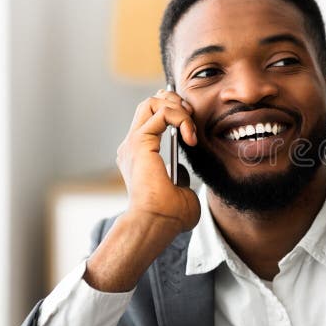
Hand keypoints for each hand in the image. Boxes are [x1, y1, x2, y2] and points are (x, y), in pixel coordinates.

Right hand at [85, 90, 200, 291]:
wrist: (156, 223)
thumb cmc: (168, 216)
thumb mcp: (181, 193)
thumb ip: (181, 179)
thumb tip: (182, 174)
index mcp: (140, 156)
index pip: (152, 119)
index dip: (175, 114)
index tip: (193, 131)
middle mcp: (133, 146)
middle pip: (148, 104)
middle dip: (174, 103)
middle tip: (191, 119)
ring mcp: (133, 143)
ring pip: (151, 103)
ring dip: (177, 108)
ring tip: (190, 124)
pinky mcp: (140, 142)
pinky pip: (161, 113)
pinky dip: (181, 118)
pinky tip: (190, 137)